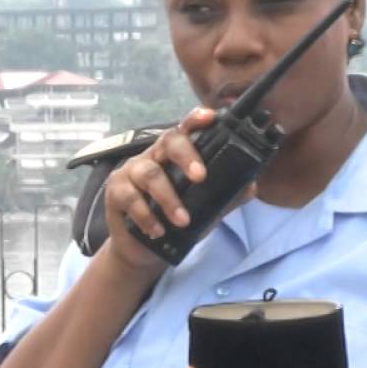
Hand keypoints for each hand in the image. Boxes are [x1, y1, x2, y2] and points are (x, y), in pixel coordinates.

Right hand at [102, 108, 255, 270]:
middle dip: (185, 156)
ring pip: (150, 173)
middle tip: (200, 177)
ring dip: (168, 198)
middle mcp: (152, 157)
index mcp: (174, 156)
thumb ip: (225, 197)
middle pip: (167, 141)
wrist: (143, 250)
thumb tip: (251, 187)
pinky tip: (158, 230)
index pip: (185, 130)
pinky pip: (130, 198)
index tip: (210, 117)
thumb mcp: (205, 211)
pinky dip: (146, 216)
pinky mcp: (115, 191)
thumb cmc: (174, 222)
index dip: (195, 120)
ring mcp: (131, 172)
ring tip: (182, 220)